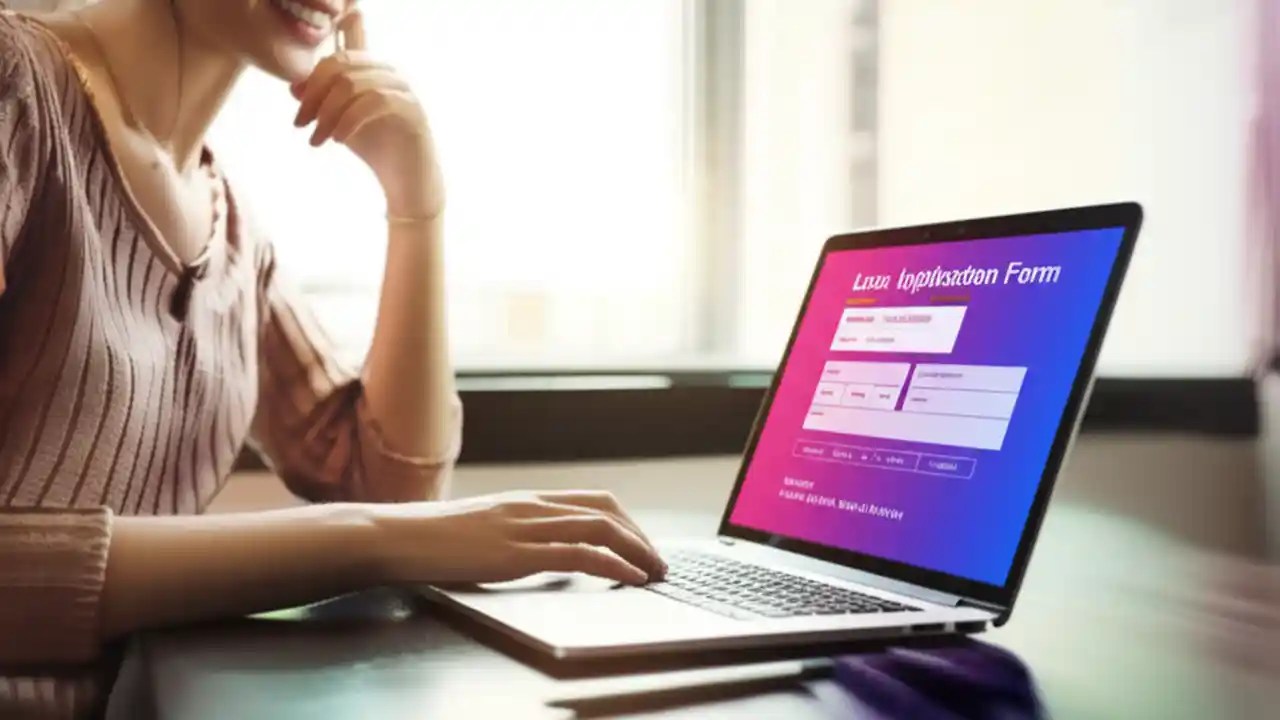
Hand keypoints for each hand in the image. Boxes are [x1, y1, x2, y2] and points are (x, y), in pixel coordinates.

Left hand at [290, 10, 442, 216]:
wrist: (408, 183)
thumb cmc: (377, 150)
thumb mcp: (340, 122)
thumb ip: (322, 103)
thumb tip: (294, 87)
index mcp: (373, 69)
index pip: (347, 43)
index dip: (321, 49)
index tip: (299, 87)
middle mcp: (390, 72)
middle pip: (341, 63)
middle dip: (313, 93)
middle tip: (299, 123)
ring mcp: (404, 88)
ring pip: (353, 83)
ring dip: (327, 113)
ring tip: (316, 139)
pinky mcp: (412, 109)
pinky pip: (373, 102)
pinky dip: (348, 121)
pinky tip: (337, 140)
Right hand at [368, 491, 667, 585]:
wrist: (396, 535)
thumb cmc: (431, 538)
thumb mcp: (482, 528)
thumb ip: (512, 532)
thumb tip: (537, 549)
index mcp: (525, 499)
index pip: (592, 500)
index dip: (626, 522)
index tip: (641, 544)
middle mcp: (532, 506)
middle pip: (606, 510)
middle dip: (640, 536)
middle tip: (659, 562)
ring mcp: (525, 527)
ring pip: (599, 528)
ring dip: (636, 550)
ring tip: (655, 573)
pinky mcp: (516, 552)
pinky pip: (578, 554)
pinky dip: (612, 564)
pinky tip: (629, 577)